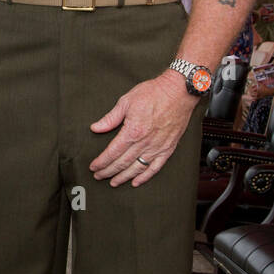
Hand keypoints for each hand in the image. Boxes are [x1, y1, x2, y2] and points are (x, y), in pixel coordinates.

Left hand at [89, 71, 198, 186]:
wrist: (179, 91)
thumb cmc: (154, 93)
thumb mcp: (127, 101)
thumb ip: (110, 118)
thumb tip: (96, 128)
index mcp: (133, 131)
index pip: (112, 152)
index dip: (101, 162)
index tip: (94, 167)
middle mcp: (145, 142)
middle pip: (122, 163)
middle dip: (108, 171)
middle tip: (99, 176)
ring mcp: (157, 147)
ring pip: (137, 168)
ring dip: (124, 177)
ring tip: (114, 182)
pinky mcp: (168, 148)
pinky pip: (155, 167)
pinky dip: (145, 177)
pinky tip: (136, 181)